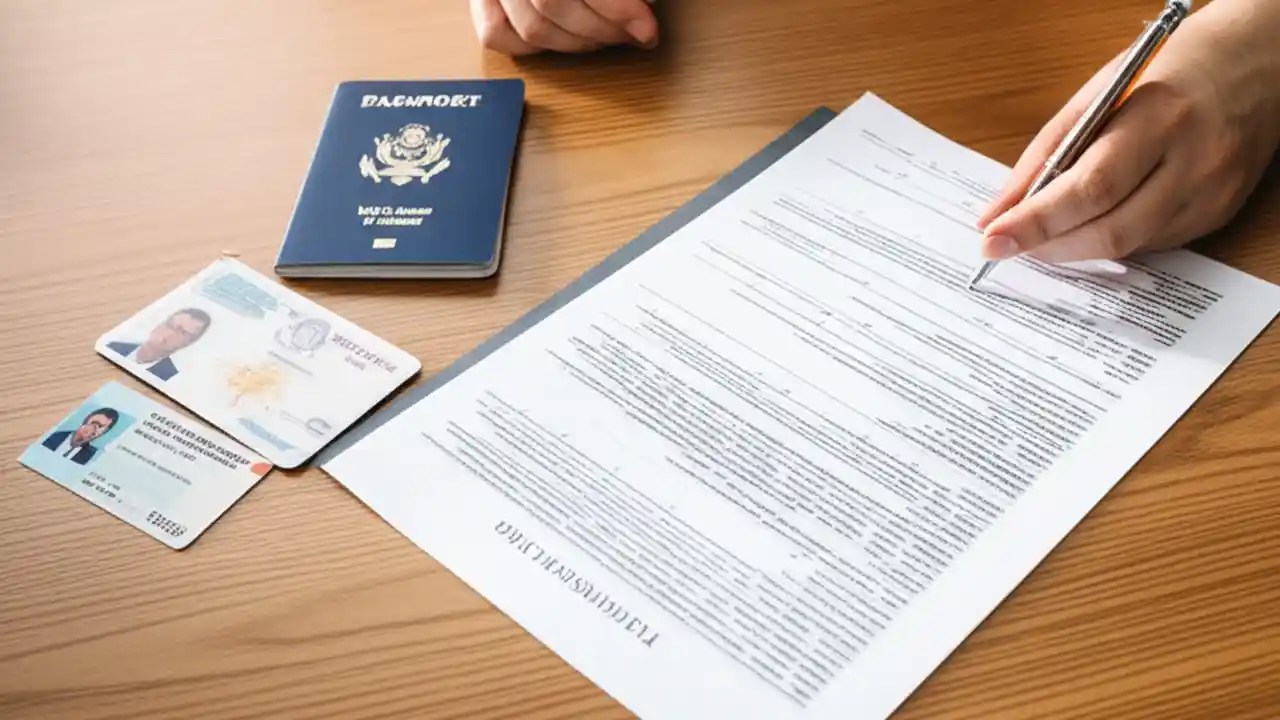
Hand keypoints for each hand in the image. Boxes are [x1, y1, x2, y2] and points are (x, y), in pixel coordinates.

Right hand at [469, 0, 657, 55]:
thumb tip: (646, 3)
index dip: (618, 9)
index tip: (646, 26)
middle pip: (553, 6)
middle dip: (604, 29)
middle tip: (634, 32)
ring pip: (532, 29)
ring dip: (579, 43)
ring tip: (608, 36)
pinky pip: (495, 35)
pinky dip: (531, 46)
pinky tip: (562, 38)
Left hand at [976, 0, 1279, 263]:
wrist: (1264, 60)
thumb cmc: (1173, 68)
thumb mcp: (1101, 91)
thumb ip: (1048, 151)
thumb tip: (1000, 208)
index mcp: (1160, 117)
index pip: (1089, 188)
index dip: (1036, 221)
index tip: (992, 237)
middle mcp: (1193, 161)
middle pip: (1109, 229)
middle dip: (1047, 245)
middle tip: (1005, 246)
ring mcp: (1212, 194)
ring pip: (1128, 245)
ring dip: (1073, 247)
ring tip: (1040, 235)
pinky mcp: (1219, 214)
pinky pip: (1151, 243)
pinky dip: (1110, 238)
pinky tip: (1092, 222)